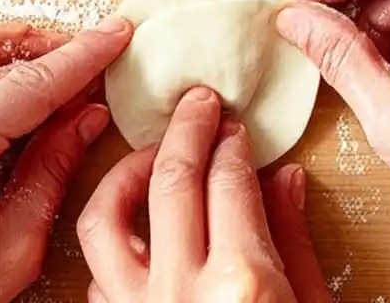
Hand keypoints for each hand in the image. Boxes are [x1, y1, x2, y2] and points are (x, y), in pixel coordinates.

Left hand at [78, 87, 330, 302]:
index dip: (233, 143)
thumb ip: (294, 242)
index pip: (229, 180)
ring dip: (124, 175)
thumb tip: (283, 179)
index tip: (236, 126)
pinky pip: (95, 272)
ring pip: (105, 219)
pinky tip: (135, 226)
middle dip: (187, 130)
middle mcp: (181, 291)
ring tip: (150, 159)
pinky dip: (113, 239)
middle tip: (198, 104)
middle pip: (171, 181)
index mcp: (241, 282)